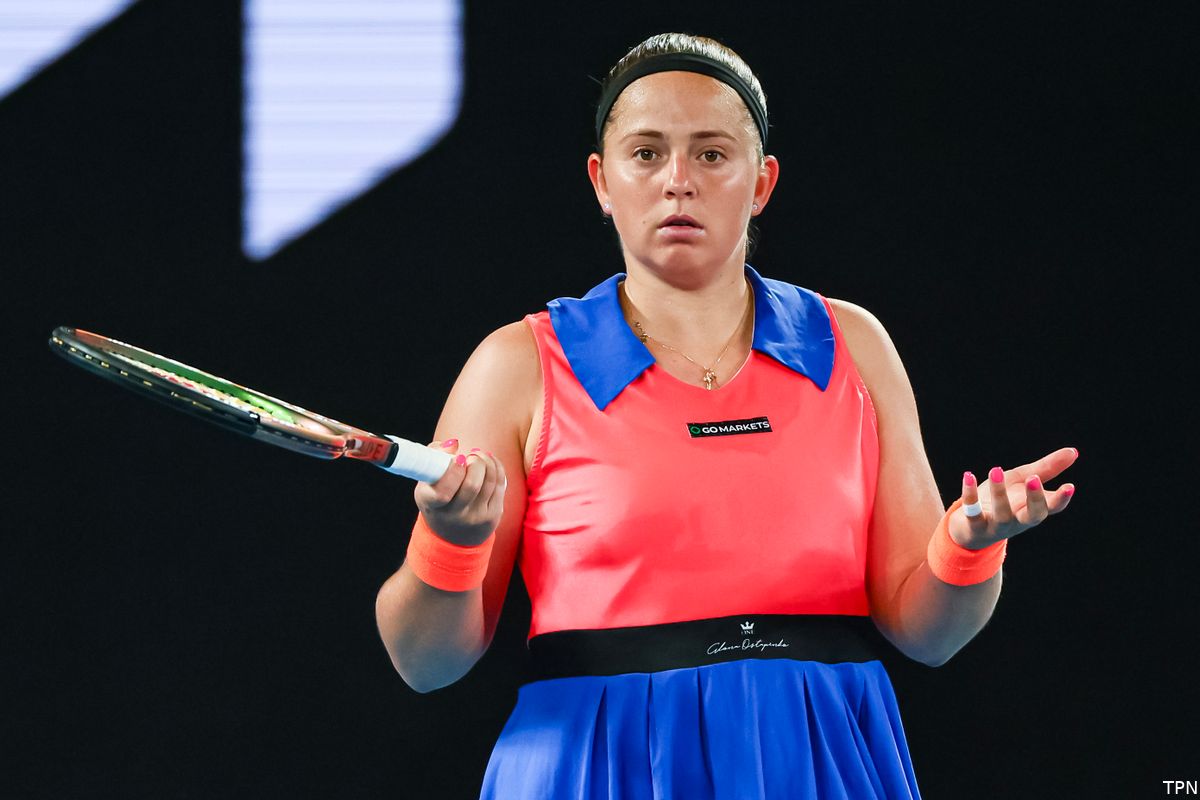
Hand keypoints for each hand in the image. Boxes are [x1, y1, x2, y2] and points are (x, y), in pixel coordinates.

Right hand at [413, 438, 506, 545]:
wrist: (452, 534)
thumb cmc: (437, 498)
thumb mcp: (426, 482)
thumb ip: (434, 456)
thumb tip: (453, 444)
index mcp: (432, 505)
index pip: (443, 492)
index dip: (454, 471)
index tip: (459, 459)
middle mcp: (454, 515)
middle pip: (472, 485)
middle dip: (476, 462)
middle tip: (471, 456)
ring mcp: (475, 517)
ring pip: (489, 482)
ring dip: (487, 461)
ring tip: (479, 456)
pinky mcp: (493, 516)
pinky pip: (500, 485)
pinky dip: (497, 467)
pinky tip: (489, 462)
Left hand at [948, 446, 1077, 548]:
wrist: (970, 527)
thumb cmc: (1004, 500)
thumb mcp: (1023, 481)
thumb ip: (1046, 469)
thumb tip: (1073, 451)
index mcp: (1032, 509)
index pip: (1051, 508)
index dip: (1061, 499)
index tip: (1069, 486)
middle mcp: (1018, 520)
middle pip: (1032, 516)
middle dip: (1035, 499)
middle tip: (1033, 479)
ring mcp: (996, 525)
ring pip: (1002, 514)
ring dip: (1000, 493)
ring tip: (996, 470)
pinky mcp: (974, 525)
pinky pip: (972, 511)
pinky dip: (970, 494)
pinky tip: (968, 476)